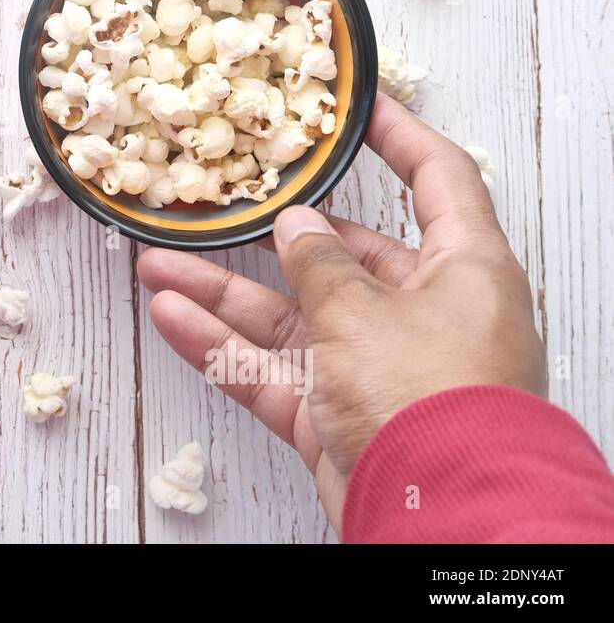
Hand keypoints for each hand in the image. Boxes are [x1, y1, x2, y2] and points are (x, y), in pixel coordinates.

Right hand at [137, 94, 544, 528]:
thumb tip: (295, 224)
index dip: (399, 136)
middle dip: (270, 236)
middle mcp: (422, 315)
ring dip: (223, 294)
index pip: (437, 181)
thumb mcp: (365, 310)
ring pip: (289, 317)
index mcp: (462, 270)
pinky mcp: (337, 416)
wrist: (441, 514)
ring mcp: (376, 368)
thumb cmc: (431, 400)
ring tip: (159, 266)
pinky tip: (172, 319)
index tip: (356, 108)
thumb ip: (320, 261)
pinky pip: (271, 370)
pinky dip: (222, 348)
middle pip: (343, 257)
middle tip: (223, 206)